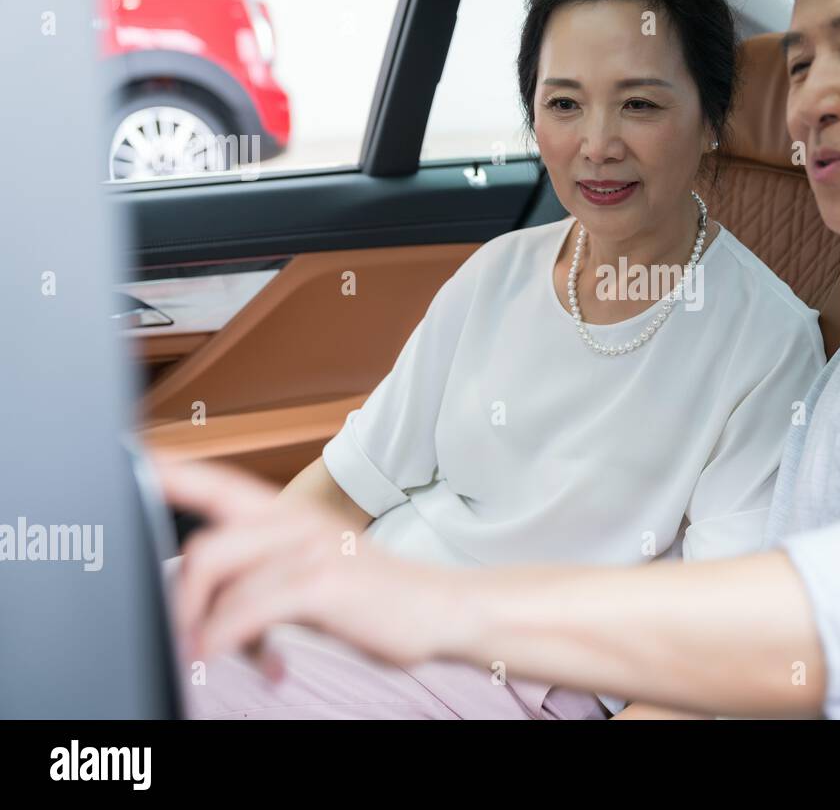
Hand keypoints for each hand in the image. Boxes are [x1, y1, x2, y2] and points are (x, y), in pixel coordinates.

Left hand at [154, 455, 450, 669]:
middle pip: (205, 545)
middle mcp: (295, 521)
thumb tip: (202, 604)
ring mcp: (311, 548)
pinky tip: (234, 657)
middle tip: (184, 638)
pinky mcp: (323, 582)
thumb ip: (259, 575)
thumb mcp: (310, 573)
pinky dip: (226, 638)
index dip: (166, 471)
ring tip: (209, 654)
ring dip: (201, 625)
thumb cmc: (371, 595)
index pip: (215, 482)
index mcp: (287, 514)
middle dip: (181, 600)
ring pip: (220, 574)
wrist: (439, 607)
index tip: (125, 459)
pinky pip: (248, 609)